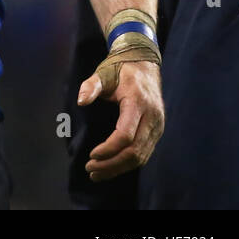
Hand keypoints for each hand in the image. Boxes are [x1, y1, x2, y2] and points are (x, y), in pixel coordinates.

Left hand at [77, 59, 163, 180]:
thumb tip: (81, 101)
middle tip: (90, 169)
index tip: (92, 154)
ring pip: (141, 156)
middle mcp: (152, 117)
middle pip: (135, 151)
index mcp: (138, 103)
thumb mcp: (103, 72)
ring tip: (97, 173)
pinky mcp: (156, 131)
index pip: (126, 135)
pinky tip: (112, 167)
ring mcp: (157, 126)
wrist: (144, 65)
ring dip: (119, 168)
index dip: (109, 148)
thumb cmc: (119, 69)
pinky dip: (128, 164)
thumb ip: (91, 86)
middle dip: (112, 164)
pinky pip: (145, 153)